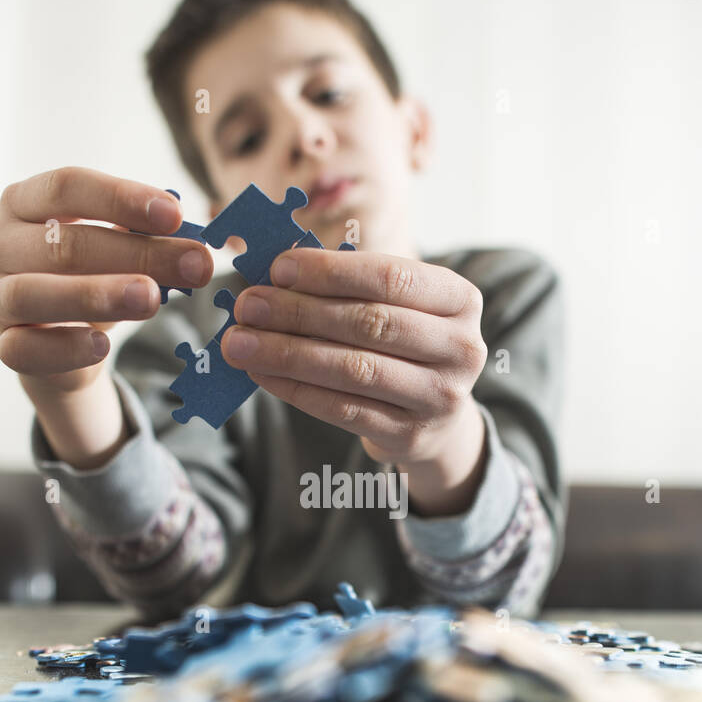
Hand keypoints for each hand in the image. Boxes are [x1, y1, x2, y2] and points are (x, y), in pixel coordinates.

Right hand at [0, 166, 213, 392]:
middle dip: (136, 254)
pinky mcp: (3, 345)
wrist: (66, 339)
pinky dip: (66, 347)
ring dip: (97, 294)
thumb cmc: (93, 275)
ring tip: (151, 298)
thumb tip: (193, 244)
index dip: (121, 197)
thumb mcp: (118, 248)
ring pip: (33, 293)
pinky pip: (24, 349)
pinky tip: (103, 345)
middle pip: (62, 243)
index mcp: (23, 202)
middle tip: (194, 265)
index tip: (175, 214)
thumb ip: (144, 237)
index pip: (66, 186)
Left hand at [221, 248, 488, 466]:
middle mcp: (461, 348)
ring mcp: (439, 397)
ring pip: (353, 370)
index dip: (331, 272)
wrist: (436, 418)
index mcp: (459, 300)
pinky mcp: (409, 434)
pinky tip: (261, 374)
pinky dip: (296, 389)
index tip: (277, 268)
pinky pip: (343, 409)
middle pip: (369, 323)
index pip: (391, 277)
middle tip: (247, 306)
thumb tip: (276, 271)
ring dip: (288, 353)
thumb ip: (348, 285)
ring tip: (240, 343)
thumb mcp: (395, 305)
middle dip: (299, 312)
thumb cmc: (403, 344)